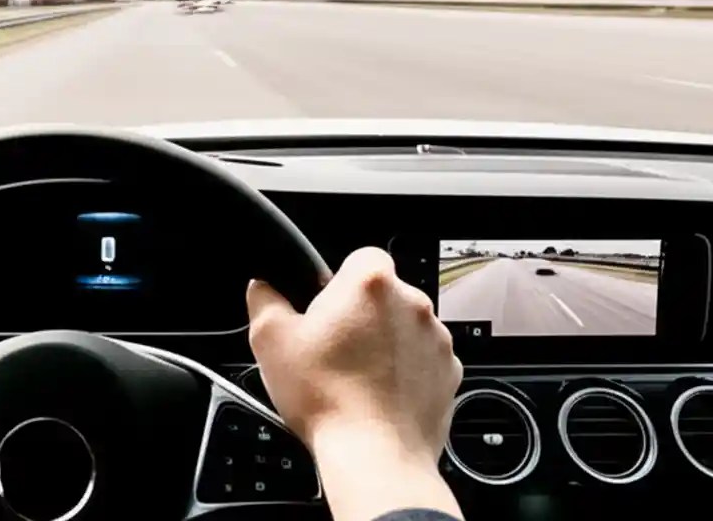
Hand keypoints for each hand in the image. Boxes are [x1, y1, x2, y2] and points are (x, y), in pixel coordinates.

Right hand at [247, 247, 462, 520]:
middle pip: (381, 295)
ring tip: (355, 379)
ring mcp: (436, 338)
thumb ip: (264, 299)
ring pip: (403, 328)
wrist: (375, 456)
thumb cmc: (328, 398)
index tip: (324, 312)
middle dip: (360, 316)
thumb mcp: (270, 341)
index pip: (357, 257)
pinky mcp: (450, 372)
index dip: (336, 284)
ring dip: (384, 344)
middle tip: (333, 351)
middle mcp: (412, 302)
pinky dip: (405, 373)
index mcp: (369, 281)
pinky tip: (378, 396)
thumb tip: (263, 287)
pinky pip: (422, 361)